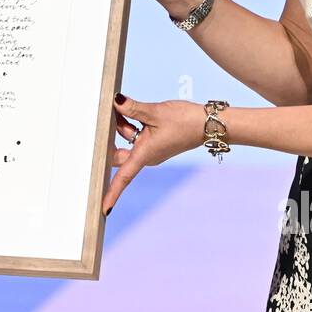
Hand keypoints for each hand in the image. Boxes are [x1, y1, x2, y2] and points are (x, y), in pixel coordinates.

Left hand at [103, 93, 206, 212]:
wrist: (208, 124)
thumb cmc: (185, 121)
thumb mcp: (156, 112)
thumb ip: (133, 108)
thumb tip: (115, 102)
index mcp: (145, 155)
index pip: (123, 178)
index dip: (112, 193)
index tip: (102, 209)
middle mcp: (146, 157)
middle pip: (119, 156)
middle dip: (109, 141)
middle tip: (103, 121)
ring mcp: (151, 150)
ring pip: (126, 142)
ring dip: (121, 127)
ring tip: (119, 108)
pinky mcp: (155, 143)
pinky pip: (135, 136)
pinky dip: (130, 125)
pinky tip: (128, 111)